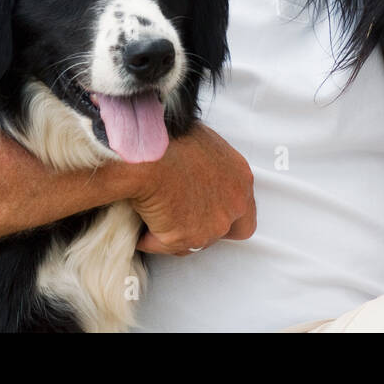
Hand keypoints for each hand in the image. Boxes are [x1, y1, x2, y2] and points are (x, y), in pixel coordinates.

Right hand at [130, 123, 255, 254]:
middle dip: (196, 229)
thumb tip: (197, 173)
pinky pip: (160, 245)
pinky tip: (138, 219)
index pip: (245, 218)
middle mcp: (232, 207)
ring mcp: (211, 227)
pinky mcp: (184, 239)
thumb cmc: (170, 138)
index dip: (226, 221)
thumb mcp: (204, 146)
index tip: (208, 216)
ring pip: (189, 243)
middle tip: (174, 216)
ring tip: (150, 212)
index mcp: (240, 180)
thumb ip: (212, 168)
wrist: (149, 152)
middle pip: (218, 234)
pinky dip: (148, 238)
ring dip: (171, 233)